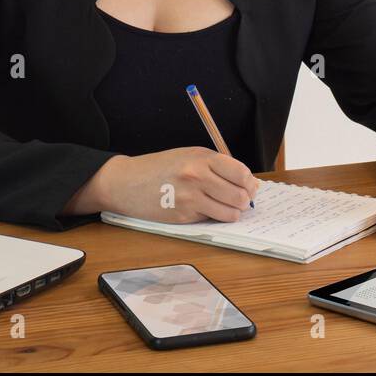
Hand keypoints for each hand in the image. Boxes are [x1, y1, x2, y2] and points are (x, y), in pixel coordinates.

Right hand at [70, 148, 258, 222]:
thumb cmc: (158, 168)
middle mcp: (197, 176)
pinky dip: (213, 217)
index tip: (248, 186)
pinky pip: (212, 220)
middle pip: (240, 195)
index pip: (241, 173)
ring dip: (232, 212)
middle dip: (244, 200)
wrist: (125, 182)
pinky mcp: (183, 216)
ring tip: (223, 207)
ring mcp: (190, 198)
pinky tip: (202, 210)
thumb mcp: (188, 155)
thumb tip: (245, 182)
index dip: (250, 183)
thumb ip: (215, 166)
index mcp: (201, 157)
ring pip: (231, 213)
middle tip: (239, 200)